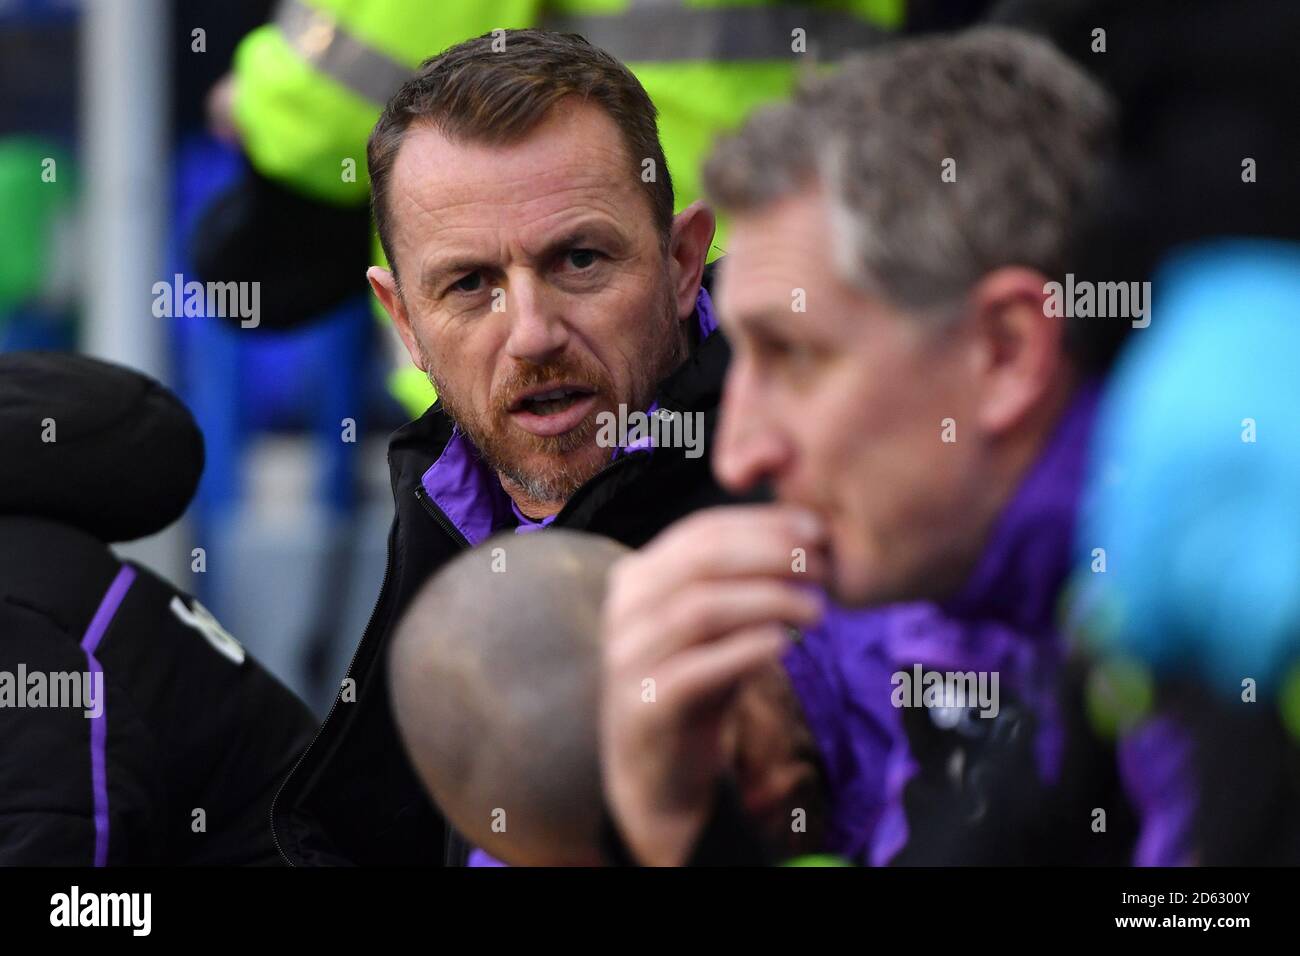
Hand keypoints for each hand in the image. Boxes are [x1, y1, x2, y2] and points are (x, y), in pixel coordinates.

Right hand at [599, 505, 826, 864]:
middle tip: (822, 569)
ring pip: (701, 609)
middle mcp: (623, 610)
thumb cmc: (695, 686)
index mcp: (637, 578)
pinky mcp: (644, 706)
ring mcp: (628, 658)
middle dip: (770, 556)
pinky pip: (698, 669)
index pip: (701, 530)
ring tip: (816, 611)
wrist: (657, 774)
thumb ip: (741, 583)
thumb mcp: (714, 626)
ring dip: (768, 601)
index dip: (762, 525)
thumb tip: (807, 539)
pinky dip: (746, 651)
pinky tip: (784, 646)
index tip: (817, 532)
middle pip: (701, 561)